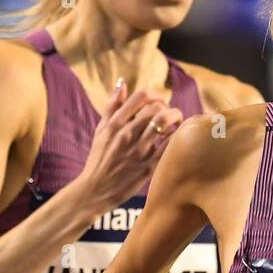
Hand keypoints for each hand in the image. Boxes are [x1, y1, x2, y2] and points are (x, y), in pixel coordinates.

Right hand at [76, 78, 183, 211]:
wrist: (95, 189)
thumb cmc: (99, 158)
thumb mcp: (101, 130)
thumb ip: (112, 106)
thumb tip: (122, 83)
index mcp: (115, 124)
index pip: (141, 96)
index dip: (156, 95)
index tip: (160, 102)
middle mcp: (126, 135)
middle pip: (156, 108)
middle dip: (168, 108)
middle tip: (171, 114)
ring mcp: (138, 151)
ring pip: (164, 124)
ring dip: (176, 119)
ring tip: (177, 123)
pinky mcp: (147, 168)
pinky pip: (168, 147)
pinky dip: (176, 139)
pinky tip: (175, 139)